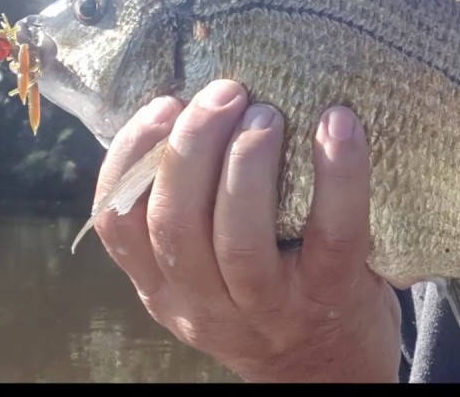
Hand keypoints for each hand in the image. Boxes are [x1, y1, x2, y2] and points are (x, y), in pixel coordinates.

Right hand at [91, 79, 402, 381]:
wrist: (334, 373)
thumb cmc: (270, 292)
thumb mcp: (207, 271)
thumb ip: (190, 213)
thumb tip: (189, 104)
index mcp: (163, 287)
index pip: (120, 224)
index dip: (133, 155)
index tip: (164, 104)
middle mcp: (204, 304)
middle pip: (175, 224)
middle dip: (193, 146)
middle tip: (226, 92)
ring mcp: (267, 307)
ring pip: (239, 237)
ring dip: (248, 162)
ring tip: (267, 112)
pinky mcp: (330, 296)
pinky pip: (333, 233)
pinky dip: (339, 174)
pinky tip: (340, 125)